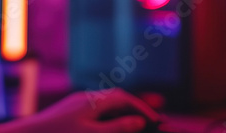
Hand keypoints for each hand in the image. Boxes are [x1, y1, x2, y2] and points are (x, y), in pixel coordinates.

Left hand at [18, 88, 159, 132]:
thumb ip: (117, 127)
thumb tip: (139, 121)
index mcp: (92, 100)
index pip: (124, 98)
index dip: (141, 108)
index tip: (155, 120)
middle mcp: (85, 98)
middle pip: (115, 98)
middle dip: (134, 108)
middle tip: (150, 121)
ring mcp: (76, 104)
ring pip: (105, 104)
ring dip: (121, 113)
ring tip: (134, 125)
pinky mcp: (69, 112)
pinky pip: (95, 110)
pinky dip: (108, 117)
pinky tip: (110, 126)